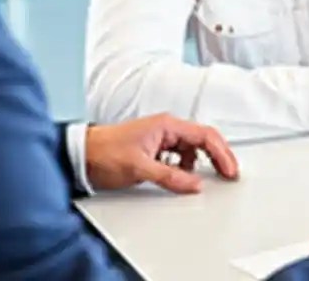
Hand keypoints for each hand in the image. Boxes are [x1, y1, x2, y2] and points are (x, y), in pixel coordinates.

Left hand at [85, 113, 238, 193]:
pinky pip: (178, 157)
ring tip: (205, 179)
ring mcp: (160, 139)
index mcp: (166, 125)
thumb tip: (195, 184)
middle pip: (203, 140)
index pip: (205, 136)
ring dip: (201, 163)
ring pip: (191, 150)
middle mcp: (166, 129)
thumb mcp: (139, 168)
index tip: (230, 171)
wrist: (79, 156)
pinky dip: (186, 168)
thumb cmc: (103, 153)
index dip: (222, 153)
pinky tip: (183, 178)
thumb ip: (170, 176)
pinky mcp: (153, 150)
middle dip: (218, 157)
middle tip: (229, 175)